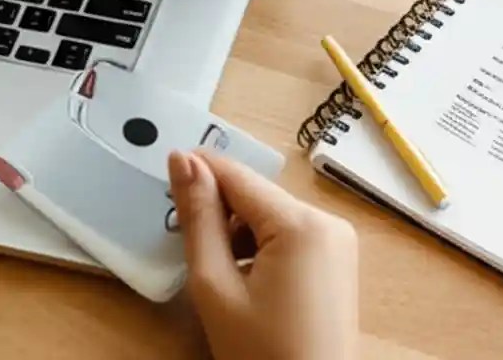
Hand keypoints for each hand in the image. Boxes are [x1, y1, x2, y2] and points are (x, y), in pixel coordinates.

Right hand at [168, 150, 359, 359]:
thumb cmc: (262, 355)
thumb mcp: (216, 285)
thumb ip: (199, 218)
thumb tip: (183, 161)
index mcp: (302, 224)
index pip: (239, 176)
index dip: (199, 171)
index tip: (162, 174)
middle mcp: (329, 222)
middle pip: (257, 196)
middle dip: (220, 213)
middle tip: (187, 246)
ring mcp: (339, 242)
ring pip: (272, 216)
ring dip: (239, 232)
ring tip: (218, 275)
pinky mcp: (339, 262)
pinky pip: (291, 236)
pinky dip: (263, 248)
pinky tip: (244, 281)